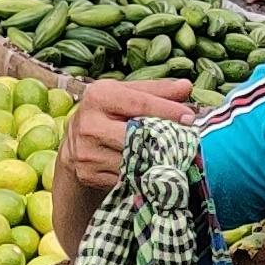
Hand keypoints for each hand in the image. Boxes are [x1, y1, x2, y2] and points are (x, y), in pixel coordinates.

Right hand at [61, 75, 194, 193]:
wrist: (75, 142)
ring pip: (133, 159)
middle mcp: (89, 124)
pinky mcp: (88, 174)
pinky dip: (141, 173)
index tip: (189, 117)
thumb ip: (157, 91)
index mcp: (99, 96)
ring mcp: (87, 152)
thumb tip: (186, 87)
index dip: (167, 110)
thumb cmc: (107, 112)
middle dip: (163, 137)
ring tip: (170, 155)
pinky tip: (150, 168)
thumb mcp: (128, 94)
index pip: (140, 103)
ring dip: (155, 159)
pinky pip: (124, 177)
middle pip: (137, 134)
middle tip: (184, 140)